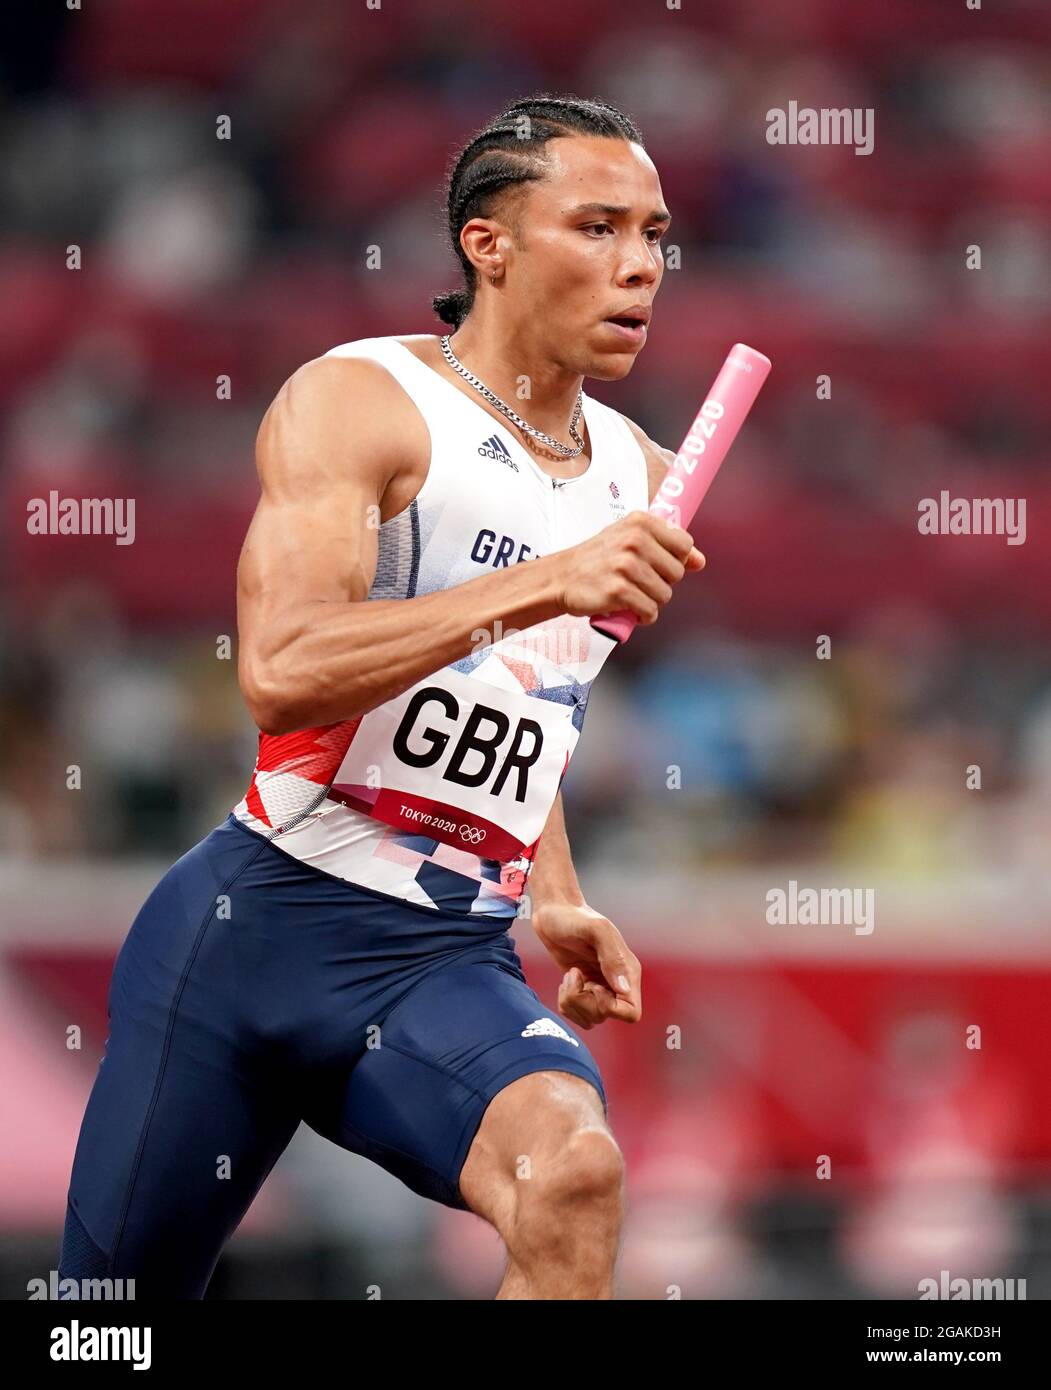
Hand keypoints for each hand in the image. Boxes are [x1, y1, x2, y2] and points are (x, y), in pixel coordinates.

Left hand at [532, 901, 641, 1028]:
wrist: (554, 912)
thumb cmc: (574, 917)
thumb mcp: (595, 930)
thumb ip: (612, 956)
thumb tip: (623, 989)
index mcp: (628, 971)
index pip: (631, 1013)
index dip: (609, 1008)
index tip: (593, 987)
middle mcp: (618, 983)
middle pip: (606, 1017)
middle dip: (584, 1001)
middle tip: (575, 975)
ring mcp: (601, 988)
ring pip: (592, 1019)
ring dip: (573, 1002)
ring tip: (570, 976)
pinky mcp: (585, 990)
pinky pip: (578, 1014)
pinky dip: (567, 1003)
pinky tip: (566, 980)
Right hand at [554, 510, 704, 626]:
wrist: (561, 577)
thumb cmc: (598, 559)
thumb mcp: (630, 540)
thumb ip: (667, 546)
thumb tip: (699, 561)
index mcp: (640, 522)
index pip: (684, 544)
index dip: (675, 560)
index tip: (657, 564)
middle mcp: (635, 540)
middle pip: (676, 573)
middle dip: (661, 582)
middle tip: (638, 580)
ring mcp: (627, 566)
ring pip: (665, 595)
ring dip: (650, 600)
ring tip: (631, 593)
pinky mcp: (619, 591)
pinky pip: (650, 611)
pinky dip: (642, 615)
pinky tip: (628, 607)